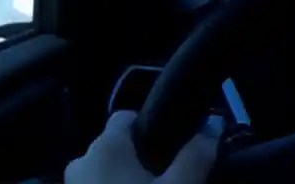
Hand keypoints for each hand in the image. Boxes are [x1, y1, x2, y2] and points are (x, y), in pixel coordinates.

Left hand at [65, 111, 223, 183]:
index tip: (176, 146)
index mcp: (105, 147)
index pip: (126, 117)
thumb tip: (213, 122)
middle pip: (117, 148)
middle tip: (171, 180)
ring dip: (128, 183)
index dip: (153, 126)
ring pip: (106, 175)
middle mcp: (80, 163)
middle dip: (142, 160)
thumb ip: (197, 154)